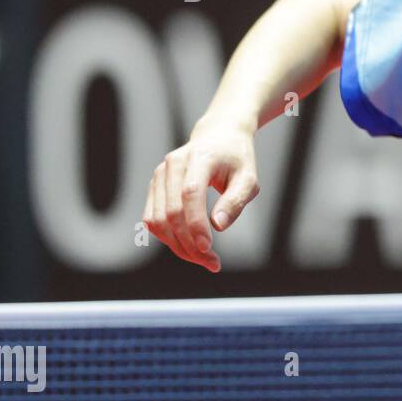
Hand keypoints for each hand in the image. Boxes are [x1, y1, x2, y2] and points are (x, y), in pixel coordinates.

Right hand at [141, 118, 259, 271]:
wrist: (218, 136)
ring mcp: (159, 175)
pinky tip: (189, 248)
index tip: (208, 249)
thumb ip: (236, 201)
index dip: (196, 224)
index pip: (190, 194)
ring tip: (204, 260)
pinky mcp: (154, 187)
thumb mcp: (249, 178)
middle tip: (212, 263)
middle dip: (189, 243)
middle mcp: (172, 165)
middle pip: (171, 212)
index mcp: (198, 158)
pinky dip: (168, 238)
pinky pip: (152, 219)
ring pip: (157, 220)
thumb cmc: (237, 160)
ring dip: (178, 246)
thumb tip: (218, 226)